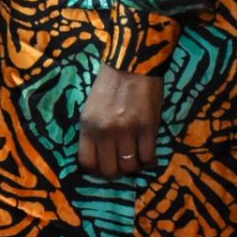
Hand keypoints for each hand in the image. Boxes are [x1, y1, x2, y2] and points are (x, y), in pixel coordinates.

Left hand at [78, 63, 161, 178]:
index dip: (96, 171)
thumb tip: (99, 157)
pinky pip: (149, 159)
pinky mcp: (148, 128)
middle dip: (117, 171)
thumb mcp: (91, 107)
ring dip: (134, 165)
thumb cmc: (109, 84)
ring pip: (130, 167)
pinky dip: (149, 161)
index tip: (104, 167)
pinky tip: (148, 153)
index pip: (87, 162)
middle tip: (122, 163)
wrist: (131, 64)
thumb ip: (93, 131)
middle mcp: (104, 131)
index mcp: (87, 125)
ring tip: (136, 155)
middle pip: (110, 170)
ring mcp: (127, 131)